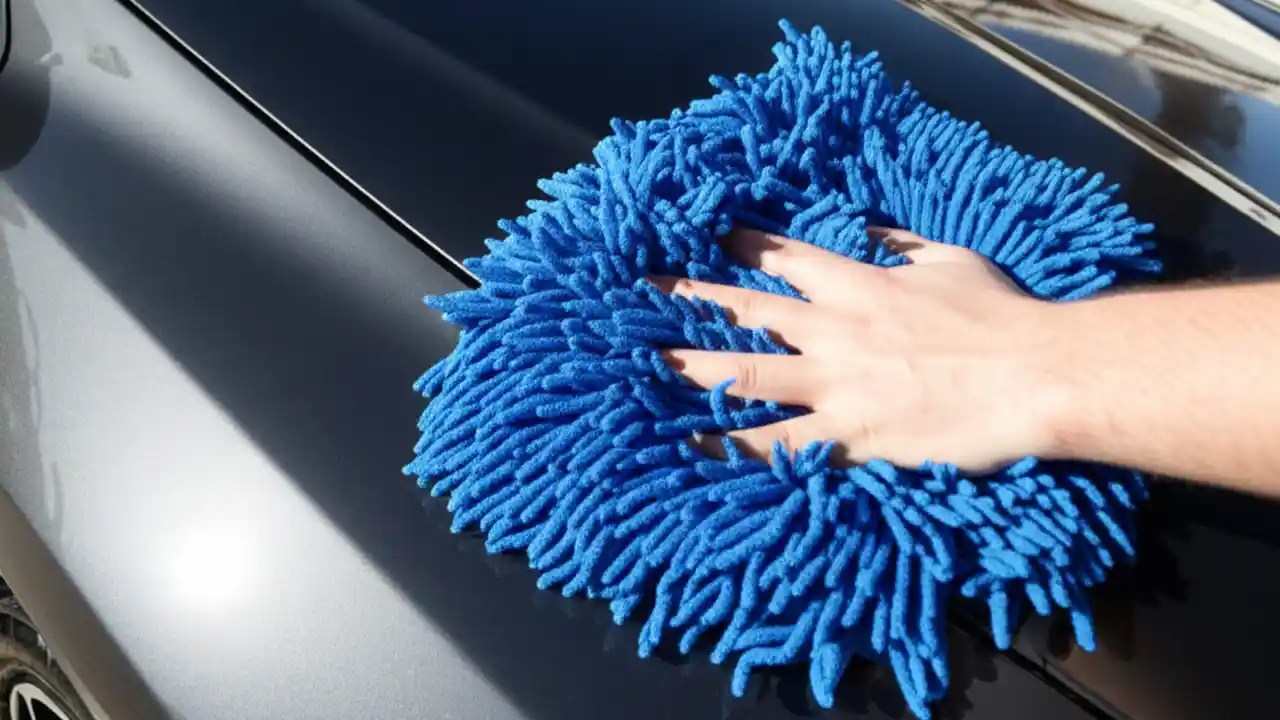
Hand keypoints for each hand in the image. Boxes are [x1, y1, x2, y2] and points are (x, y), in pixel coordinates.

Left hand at [655, 228, 1071, 472]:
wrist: (1034, 376)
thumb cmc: (1002, 317)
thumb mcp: (951, 262)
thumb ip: (905, 248)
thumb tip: (877, 234)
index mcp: (859, 285)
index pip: (787, 257)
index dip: (745, 245)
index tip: (713, 237)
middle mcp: (834, 331)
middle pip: (747, 310)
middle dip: (692, 298)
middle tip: (646, 293)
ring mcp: (836, 385)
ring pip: (746, 374)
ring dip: (694, 368)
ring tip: (652, 365)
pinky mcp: (848, 436)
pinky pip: (778, 445)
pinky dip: (732, 446)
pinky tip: (695, 446)